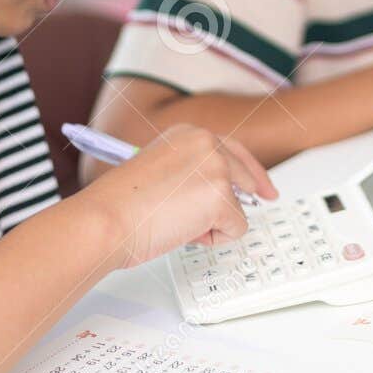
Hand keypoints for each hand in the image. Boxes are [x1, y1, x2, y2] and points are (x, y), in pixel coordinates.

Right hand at [84, 125, 277, 270]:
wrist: (107, 219)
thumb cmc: (121, 204)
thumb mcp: (161, 171)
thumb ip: (191, 173)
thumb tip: (220, 192)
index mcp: (188, 133)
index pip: (232, 150)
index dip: (249, 172)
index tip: (263, 186)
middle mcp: (206, 143)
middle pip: (248, 173)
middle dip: (253, 193)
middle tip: (264, 201)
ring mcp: (217, 169)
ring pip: (237, 207)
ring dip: (213, 223)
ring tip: (177, 222)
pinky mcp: (222, 197)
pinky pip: (235, 229)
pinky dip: (213, 239)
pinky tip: (183, 231)